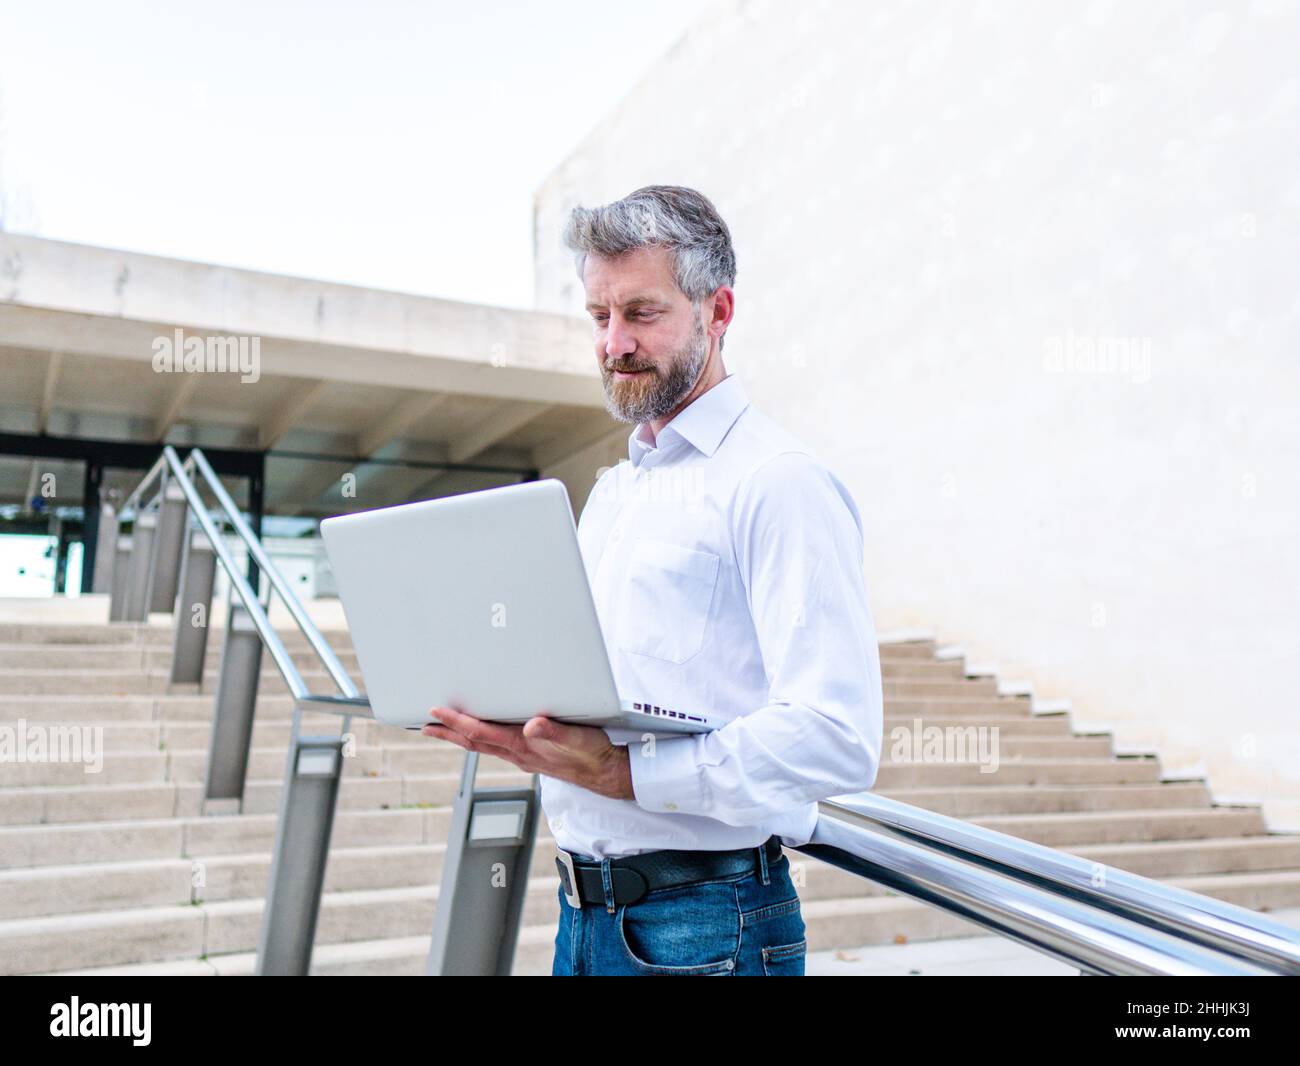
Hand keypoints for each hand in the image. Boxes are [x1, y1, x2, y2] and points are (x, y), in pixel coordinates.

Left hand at [422, 706, 634, 800]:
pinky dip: (479, 738)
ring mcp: (523, 757)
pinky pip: (496, 747)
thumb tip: (531, 725)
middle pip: (473, 742)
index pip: (482, 733)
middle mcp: (518, 754)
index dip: (457, 721)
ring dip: (459, 736)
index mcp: (524, 747)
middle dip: (447, 732)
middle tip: (423, 724)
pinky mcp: (530, 756)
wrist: (607, 774)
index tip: (436, 712)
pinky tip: (480, 733)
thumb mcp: (577, 739)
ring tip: (441, 727)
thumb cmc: (594, 755)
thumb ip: (553, 733)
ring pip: (482, 746)